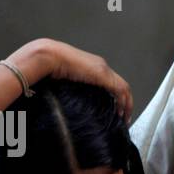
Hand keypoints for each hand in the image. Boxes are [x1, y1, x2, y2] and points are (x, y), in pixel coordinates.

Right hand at [8, 39, 132, 118]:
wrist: (47, 56)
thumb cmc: (49, 66)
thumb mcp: (65, 81)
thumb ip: (73, 89)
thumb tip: (71, 103)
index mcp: (93, 67)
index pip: (112, 82)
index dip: (117, 97)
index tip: (117, 110)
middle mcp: (101, 66)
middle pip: (121, 85)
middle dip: (125, 102)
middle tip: (124, 117)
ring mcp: (103, 70)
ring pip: (123, 88)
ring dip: (126, 104)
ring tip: (124, 118)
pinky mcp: (102, 75)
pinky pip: (119, 90)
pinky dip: (123, 102)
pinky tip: (120, 112)